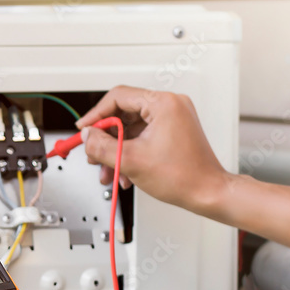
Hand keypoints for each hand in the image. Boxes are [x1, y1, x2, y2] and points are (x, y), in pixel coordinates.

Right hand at [75, 85, 229, 215]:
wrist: (206, 192)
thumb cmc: (183, 176)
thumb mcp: (130, 160)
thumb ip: (101, 146)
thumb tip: (87, 137)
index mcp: (163, 104)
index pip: (118, 97)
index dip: (95, 114)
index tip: (83, 129)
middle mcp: (170, 106)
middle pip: (123, 113)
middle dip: (105, 138)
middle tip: (93, 152)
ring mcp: (172, 118)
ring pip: (130, 128)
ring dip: (115, 149)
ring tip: (107, 169)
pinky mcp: (172, 131)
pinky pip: (142, 137)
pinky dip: (129, 152)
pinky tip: (123, 171)